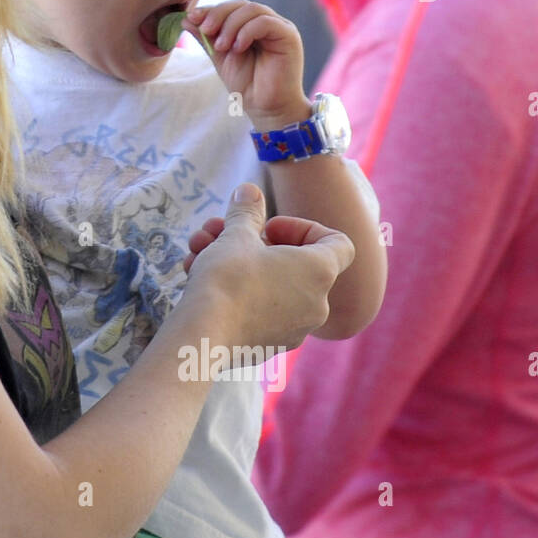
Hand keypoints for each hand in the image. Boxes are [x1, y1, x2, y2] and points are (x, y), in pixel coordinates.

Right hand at [179, 183, 354, 351]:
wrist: (203, 336)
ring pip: (271, 287)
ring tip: (200, 255)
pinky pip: (260, 313)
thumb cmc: (227, 279)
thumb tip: (249, 191)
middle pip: (294, 264)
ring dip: (239, 267)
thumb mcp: (235, 235)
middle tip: (222, 236)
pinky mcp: (271, 347)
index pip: (338, 242)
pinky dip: (238, 296)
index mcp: (319, 271)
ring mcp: (296, 329)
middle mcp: (317, 303)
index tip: (269, 228)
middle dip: (253, 244)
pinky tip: (202, 286)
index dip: (304, 228)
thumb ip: (247, 212)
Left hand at [186, 0, 308, 129]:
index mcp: (251, 25)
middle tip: (205, 30)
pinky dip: (246, 32)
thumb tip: (185, 19)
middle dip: (218, 14)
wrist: (265, 107)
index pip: (231, 7)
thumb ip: (206, 38)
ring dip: (231, 25)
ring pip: (252, 9)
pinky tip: (237, 48)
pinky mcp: (288, 36)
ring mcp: (279, 27)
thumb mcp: (220, 57)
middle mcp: (266, 22)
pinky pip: (265, 22)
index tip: (191, 18)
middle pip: (241, 4)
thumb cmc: (246, 84)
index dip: (210, 10)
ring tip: (221, 46)